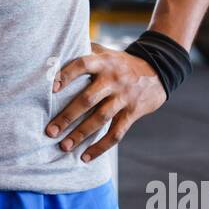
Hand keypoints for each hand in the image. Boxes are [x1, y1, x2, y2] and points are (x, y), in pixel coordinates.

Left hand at [45, 40, 165, 162]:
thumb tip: (53, 56)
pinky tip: (85, 157)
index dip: (67, 75)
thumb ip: (84, 52)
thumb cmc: (119, 63)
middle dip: (67, 116)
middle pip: (88, 99)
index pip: (83, 64)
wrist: (157, 71)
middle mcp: (113, 79)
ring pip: (100, 118)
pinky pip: (116, 133)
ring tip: (64, 146)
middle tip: (50, 131)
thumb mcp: (105, 52)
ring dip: (81, 134)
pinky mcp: (133, 112)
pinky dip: (101, 147)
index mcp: (103, 62)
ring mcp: (124, 97)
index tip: (51, 89)